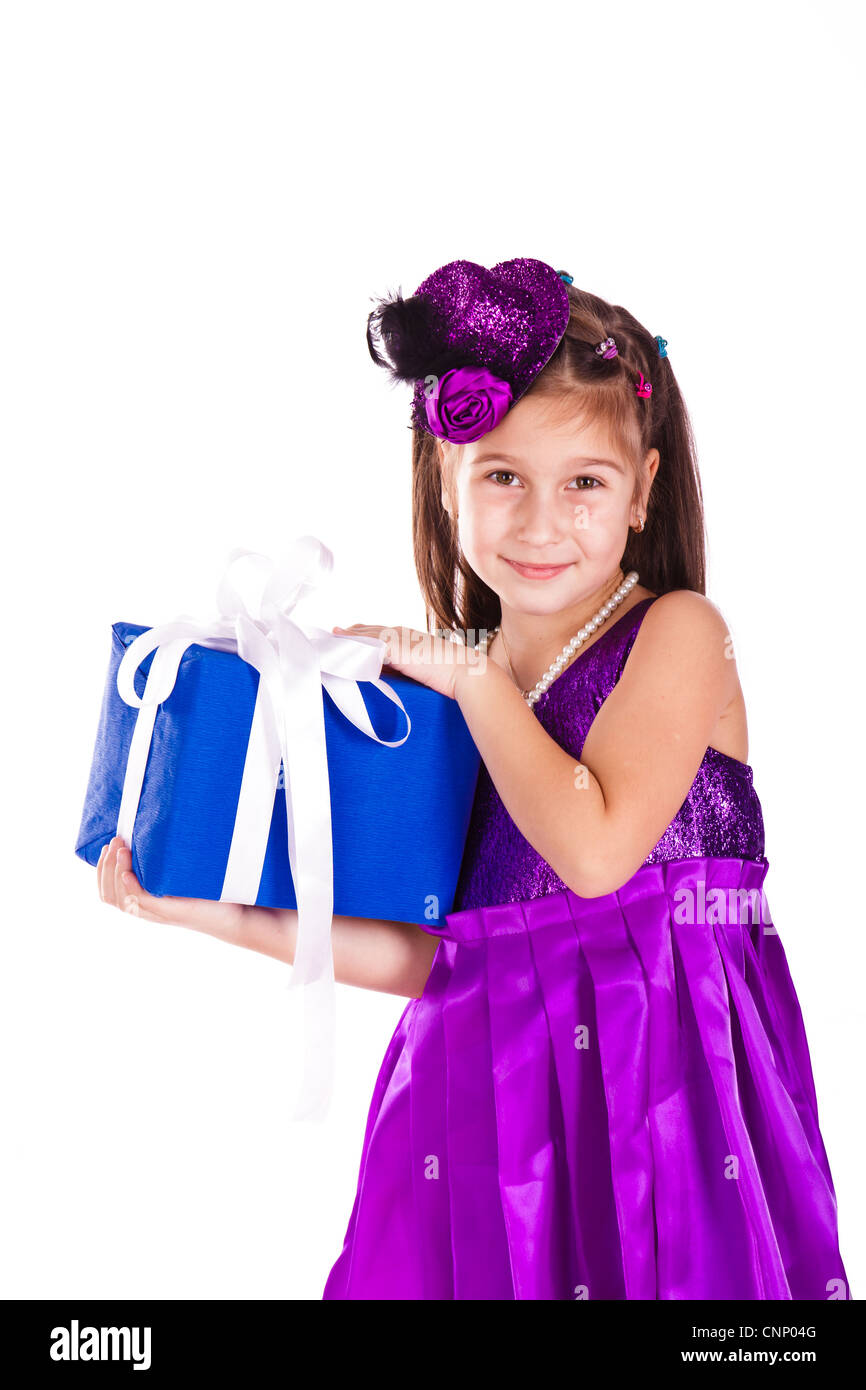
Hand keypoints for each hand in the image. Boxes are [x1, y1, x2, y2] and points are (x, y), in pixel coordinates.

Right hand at [97, 835, 245, 939]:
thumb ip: (162, 863)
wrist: (233, 914)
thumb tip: (156, 830)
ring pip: (120, 897)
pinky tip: (127, 872)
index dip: (101, 869)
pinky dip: (130, 886)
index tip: (107, 845)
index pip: (106, 891)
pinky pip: (141, 900)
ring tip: (121, 848)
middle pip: (108, 894)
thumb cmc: (206, 893)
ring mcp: (155, 912)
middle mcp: (144, 910)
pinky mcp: (170, 911)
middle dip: (105, 865)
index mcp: (142, 902)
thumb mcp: (177, 876)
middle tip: (115, 841)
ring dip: (115, 870)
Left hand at [332, 623, 483, 699]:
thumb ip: (411, 671)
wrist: (468, 674)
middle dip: (350, 633)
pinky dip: (352, 648)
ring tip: (330, 640)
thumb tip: (395, 680)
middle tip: (333, 634)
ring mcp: (399, 640)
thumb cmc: (455, 676)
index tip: (349, 634)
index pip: (381, 631)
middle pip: (369, 630)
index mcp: (411, 637)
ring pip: (365, 636)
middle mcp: (403, 633)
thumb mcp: (428, 671)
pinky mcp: (395, 649)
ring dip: (347, 639)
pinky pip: (366, 646)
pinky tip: (340, 651)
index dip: (364, 633)